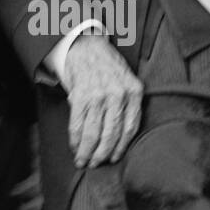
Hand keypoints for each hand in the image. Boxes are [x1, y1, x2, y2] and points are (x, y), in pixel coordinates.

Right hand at [65, 32, 143, 168]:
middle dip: (102, 154)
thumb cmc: (106, 66)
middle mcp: (118, 94)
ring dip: (87, 151)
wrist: (85, 44)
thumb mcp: (126, 81)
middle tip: (96, 165)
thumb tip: (118, 138)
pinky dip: (75, 139)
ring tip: (83, 161)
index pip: (130, 128)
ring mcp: (99, 94)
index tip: (113, 159)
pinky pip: (78, 123)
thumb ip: (126, 106)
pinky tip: (74, 146)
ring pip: (94, 132)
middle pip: (112, 134)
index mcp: (134, 91)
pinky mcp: (80, 94)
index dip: (121, 148)